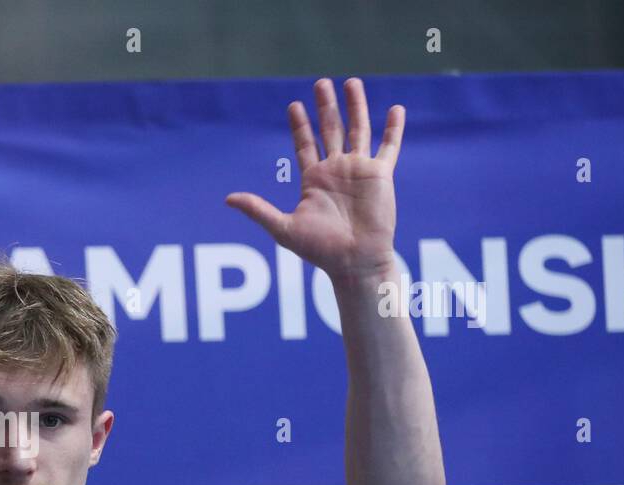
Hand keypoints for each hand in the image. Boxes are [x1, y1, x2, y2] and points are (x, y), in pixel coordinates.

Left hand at [225, 77, 403, 280]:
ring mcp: (358, 171)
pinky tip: (395, 109)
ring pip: (358, 130)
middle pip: (330, 130)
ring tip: (351, 83)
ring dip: (355, 107)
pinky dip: (393, 129)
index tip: (294, 105)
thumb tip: (228, 199)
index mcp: (313, 180)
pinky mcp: (380, 176)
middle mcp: (336, 171)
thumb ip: (258, 210)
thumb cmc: (319, 250)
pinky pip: (388, 147)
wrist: (353, 262)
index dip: (299, 125)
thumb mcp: (282, 228)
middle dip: (326, 107)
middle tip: (321, 83)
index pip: (304, 144)